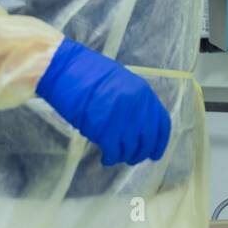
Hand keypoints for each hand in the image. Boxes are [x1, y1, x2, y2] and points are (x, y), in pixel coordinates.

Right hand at [35, 38, 170, 165]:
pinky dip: (111, 158)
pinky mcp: (103, 129)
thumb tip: (139, 125)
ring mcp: (121, 118)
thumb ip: (135, 102)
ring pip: (131, 148)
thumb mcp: (122, 82)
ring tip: (116, 157)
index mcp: (143, 93)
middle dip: (140, 153)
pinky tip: (106, 159)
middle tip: (131, 158)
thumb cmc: (88, 73)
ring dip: (124, 157)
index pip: (162, 124)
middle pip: (148, 140)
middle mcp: (137, 107)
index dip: (160, 143)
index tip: (155, 154)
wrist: (66, 69)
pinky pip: (114, 151)